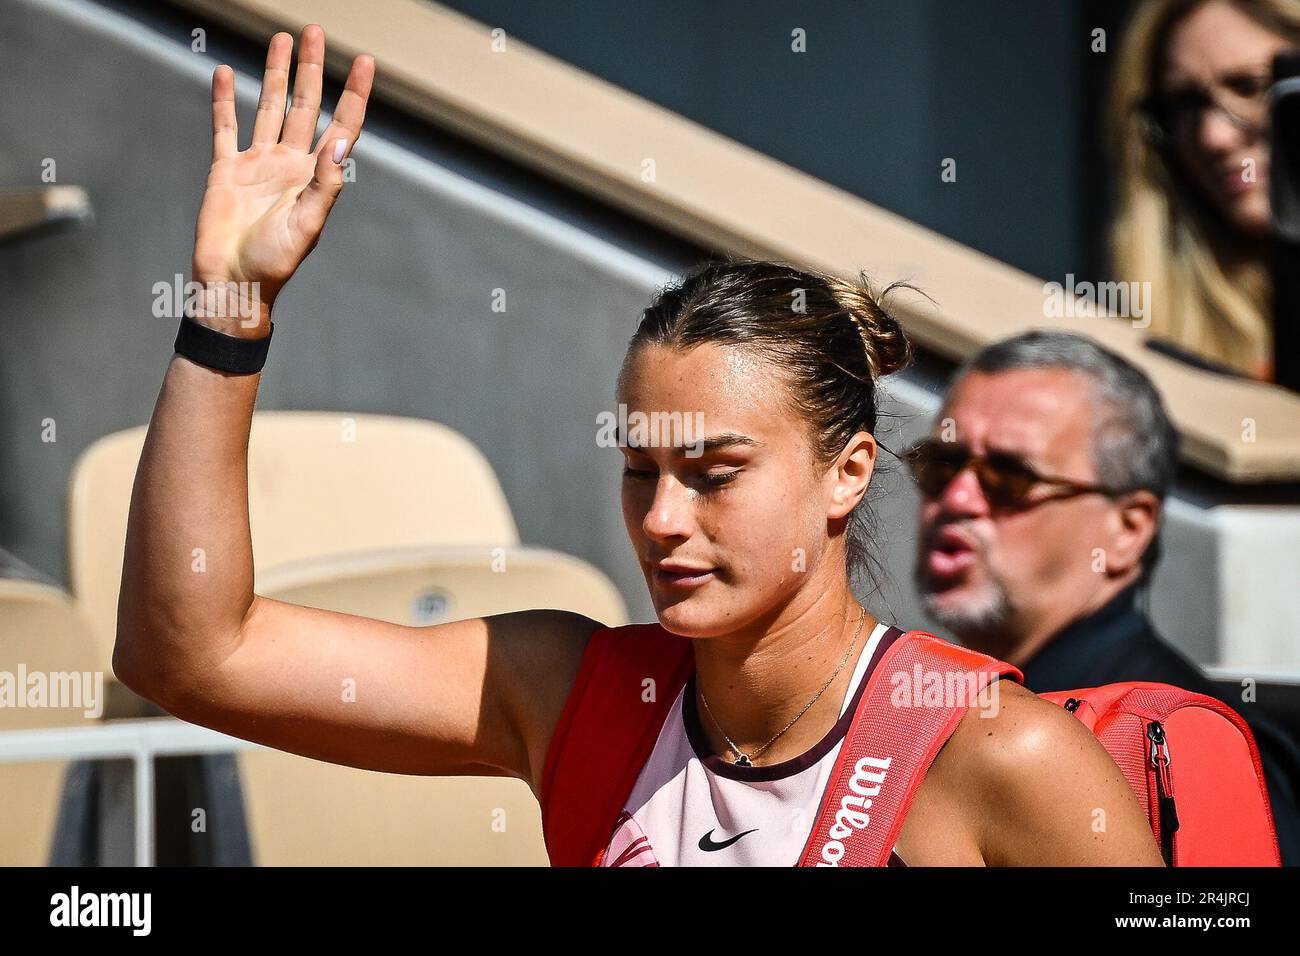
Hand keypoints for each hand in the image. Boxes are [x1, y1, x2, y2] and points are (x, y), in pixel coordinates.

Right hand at [191, 26, 372, 328]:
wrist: (234, 282)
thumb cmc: (275, 262)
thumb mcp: (307, 225)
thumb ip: (325, 185)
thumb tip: (340, 143)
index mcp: (315, 176)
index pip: (340, 125)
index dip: (354, 94)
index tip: (366, 62)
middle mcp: (290, 164)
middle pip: (305, 105)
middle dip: (312, 69)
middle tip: (315, 32)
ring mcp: (258, 164)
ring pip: (270, 107)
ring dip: (277, 74)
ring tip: (282, 40)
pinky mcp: (226, 170)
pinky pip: (226, 127)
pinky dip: (226, 100)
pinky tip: (229, 73)